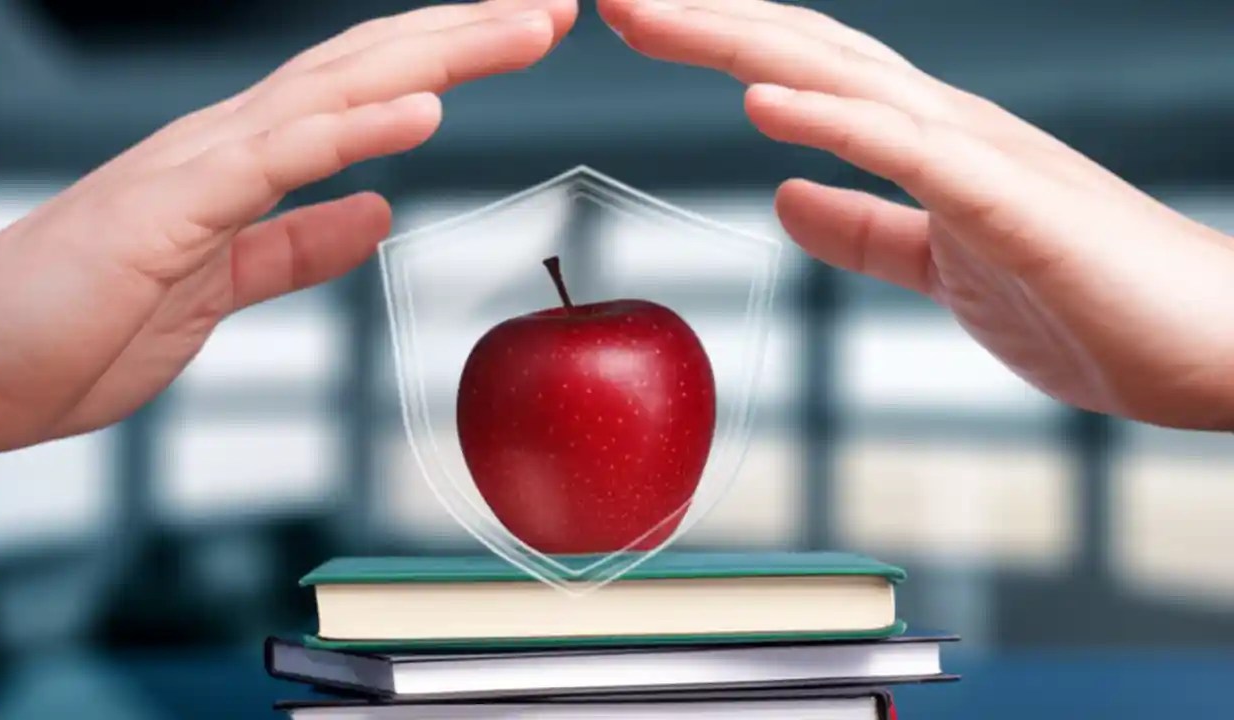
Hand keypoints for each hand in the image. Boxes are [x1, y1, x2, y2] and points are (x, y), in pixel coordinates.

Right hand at [0, 0, 577, 454]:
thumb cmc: (77, 326)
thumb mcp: (223, 286)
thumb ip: (295, 246)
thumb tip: (375, 212)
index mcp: (243, 162)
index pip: (363, 89)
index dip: (448, 58)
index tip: (523, 39)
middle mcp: (227, 144)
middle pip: (366, 66)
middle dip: (466, 32)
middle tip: (552, 7)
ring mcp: (198, 169)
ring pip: (336, 89)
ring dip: (438, 55)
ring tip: (521, 27)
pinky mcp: (170, 211)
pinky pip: (277, 158)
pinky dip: (354, 127)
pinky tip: (423, 106)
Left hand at [601, 0, 1233, 430]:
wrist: (1206, 347)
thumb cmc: (1085, 300)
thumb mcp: (940, 265)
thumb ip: (866, 230)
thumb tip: (783, 193)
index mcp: (927, 141)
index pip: (805, 71)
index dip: (721, 40)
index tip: (640, 23)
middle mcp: (946, 126)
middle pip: (805, 52)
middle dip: (704, 19)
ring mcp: (979, 156)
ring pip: (844, 77)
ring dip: (741, 41)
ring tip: (652, 13)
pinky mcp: (1009, 203)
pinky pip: (907, 151)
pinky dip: (832, 119)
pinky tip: (761, 98)